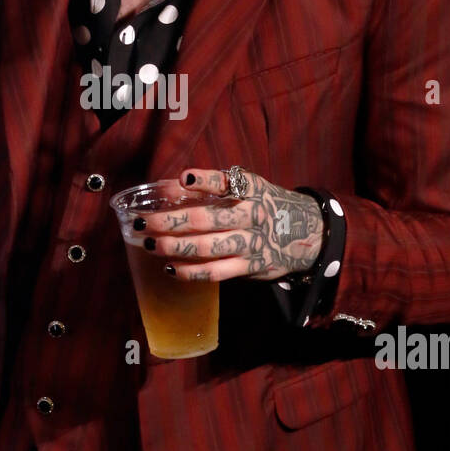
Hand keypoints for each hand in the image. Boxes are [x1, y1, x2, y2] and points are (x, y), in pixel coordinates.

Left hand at [132, 167, 324, 281]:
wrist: (307, 233)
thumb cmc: (263, 205)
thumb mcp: (249, 188)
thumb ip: (212, 187)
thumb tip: (165, 187)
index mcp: (252, 190)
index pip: (229, 182)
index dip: (207, 180)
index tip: (185, 178)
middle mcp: (252, 216)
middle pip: (206, 219)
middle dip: (169, 221)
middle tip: (142, 221)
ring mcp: (251, 243)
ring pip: (206, 248)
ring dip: (173, 247)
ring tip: (149, 244)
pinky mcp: (250, 267)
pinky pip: (215, 272)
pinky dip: (189, 272)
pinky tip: (169, 267)